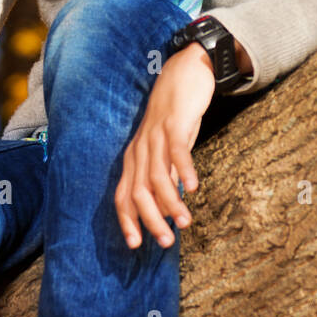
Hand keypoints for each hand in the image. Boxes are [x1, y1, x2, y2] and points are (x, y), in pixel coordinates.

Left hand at [114, 43, 215, 249]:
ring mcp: (157, 135)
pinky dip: (184, 170)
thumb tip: (170, 205)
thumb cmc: (177, 115)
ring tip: (185, 222)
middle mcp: (141, 148)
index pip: (122, 195)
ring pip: (156, 175)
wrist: (185, 71)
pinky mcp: (175, 123)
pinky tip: (194, 188)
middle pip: (138, 191)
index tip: (136, 245)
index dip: (127, 220)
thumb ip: (166, 173)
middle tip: (166, 242)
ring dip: (170, 201)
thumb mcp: (168, 148)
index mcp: (135, 156)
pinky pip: (177, 150)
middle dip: (150, 219)